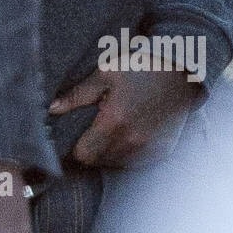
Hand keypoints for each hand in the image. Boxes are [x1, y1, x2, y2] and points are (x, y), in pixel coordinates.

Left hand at [50, 65, 199, 167]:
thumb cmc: (139, 68)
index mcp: (115, 122)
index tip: (74, 135)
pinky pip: (135, 162)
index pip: (83, 155)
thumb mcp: (105, 74)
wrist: (181, 71)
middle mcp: (132, 141)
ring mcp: (149, 150)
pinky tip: (129, 133)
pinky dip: (128, 153)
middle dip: (90, 149)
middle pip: (98, 162)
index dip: (74, 148)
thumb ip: (77, 95)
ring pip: (116, 164)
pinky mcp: (161, 152)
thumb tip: (50, 110)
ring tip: (112, 128)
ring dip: (109, 152)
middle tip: (93, 128)